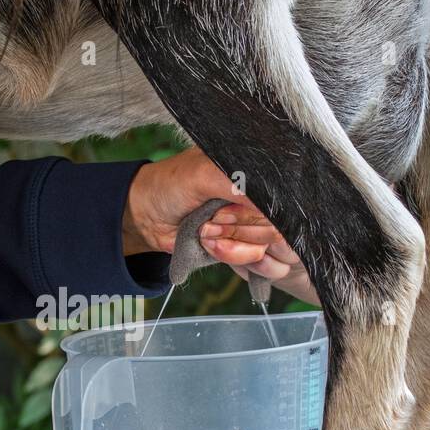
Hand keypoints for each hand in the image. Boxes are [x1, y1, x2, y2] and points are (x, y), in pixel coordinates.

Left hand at [125, 147, 318, 303]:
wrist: (147, 216)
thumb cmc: (171, 185)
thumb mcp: (202, 175)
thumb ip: (238, 183)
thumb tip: (271, 202)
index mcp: (255, 169)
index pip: (282, 197)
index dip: (256, 211)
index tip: (225, 211)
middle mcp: (259, 195)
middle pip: (278, 225)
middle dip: (241, 227)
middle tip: (211, 220)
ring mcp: (253, 221)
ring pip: (267, 245)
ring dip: (233, 242)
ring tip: (205, 231)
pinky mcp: (243, 243)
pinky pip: (255, 259)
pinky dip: (231, 255)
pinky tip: (209, 244)